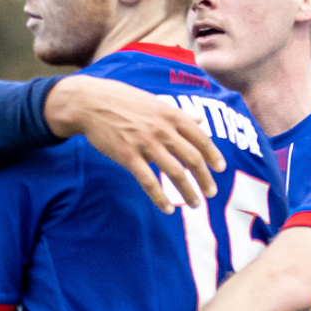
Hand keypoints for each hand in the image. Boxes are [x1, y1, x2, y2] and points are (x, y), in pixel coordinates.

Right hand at [45, 75, 226, 212]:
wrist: (90, 103)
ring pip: (175, 173)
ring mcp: (145, 143)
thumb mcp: (154, 102)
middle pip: (192, 159)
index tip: (220, 169)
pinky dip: (161, 198)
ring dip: (188, 192)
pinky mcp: (128, 156)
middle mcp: (162, 129)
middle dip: (205, 179)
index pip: (200, 138)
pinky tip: (167, 209)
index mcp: (171, 115)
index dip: (213, 155)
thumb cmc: (123, 101)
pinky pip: (149, 182)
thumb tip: (199, 120)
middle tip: (210, 193)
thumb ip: (178, 114)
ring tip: (194, 204)